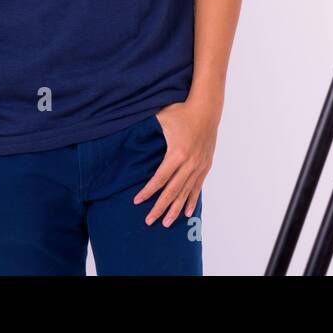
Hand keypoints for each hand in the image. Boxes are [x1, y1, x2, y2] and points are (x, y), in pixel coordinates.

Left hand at [134, 98, 219, 227]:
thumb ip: (146, 128)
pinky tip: (187, 212)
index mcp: (177, 153)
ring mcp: (199, 165)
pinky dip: (192, 200)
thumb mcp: (162, 118)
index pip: (160, 179)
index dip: (148, 192)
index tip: (137, 201)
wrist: (207, 109)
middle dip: (160, 207)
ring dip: (176, 209)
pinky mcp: (205, 165)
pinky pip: (198, 187)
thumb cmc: (181, 111)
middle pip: (172, 191)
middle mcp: (189, 163)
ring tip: (167, 223)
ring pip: (186, 192)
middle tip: (149, 221)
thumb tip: (126, 132)